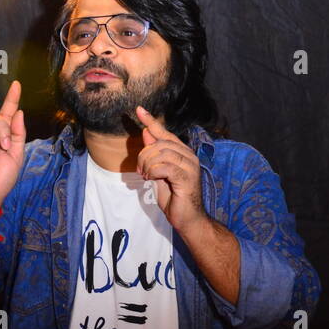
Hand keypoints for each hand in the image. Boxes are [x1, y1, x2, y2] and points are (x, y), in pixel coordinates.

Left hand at [134, 106, 206, 236]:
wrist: (188, 220)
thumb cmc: (175, 199)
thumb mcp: (158, 173)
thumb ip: (154, 154)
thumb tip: (146, 133)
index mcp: (183, 153)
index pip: (165, 132)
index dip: (151, 121)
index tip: (138, 109)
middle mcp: (189, 156)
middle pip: (160, 143)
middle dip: (144, 156)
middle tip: (141, 171)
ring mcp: (190, 166)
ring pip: (161, 153)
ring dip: (147, 165)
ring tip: (146, 177)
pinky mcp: (187, 177)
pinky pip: (164, 167)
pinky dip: (153, 172)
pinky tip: (151, 179)